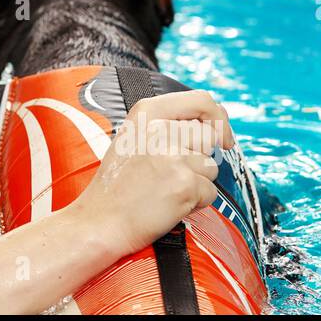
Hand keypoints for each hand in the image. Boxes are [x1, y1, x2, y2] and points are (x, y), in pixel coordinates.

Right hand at [73, 90, 234, 256]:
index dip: (218, 118)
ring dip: (197, 182)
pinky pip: (210, 192)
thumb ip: (171, 122)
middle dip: (198, 158)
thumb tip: (219, 119)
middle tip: (169, 173)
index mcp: (147, 111)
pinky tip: (168, 203)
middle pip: (209, 137)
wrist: (100, 221)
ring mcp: (173, 155)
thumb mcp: (134, 136)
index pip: (201, 100)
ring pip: (212, 166)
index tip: (220, 137)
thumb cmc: (119, 182)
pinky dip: (195, 202)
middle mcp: (160, 128)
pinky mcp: (185, 183)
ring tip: (165, 188)